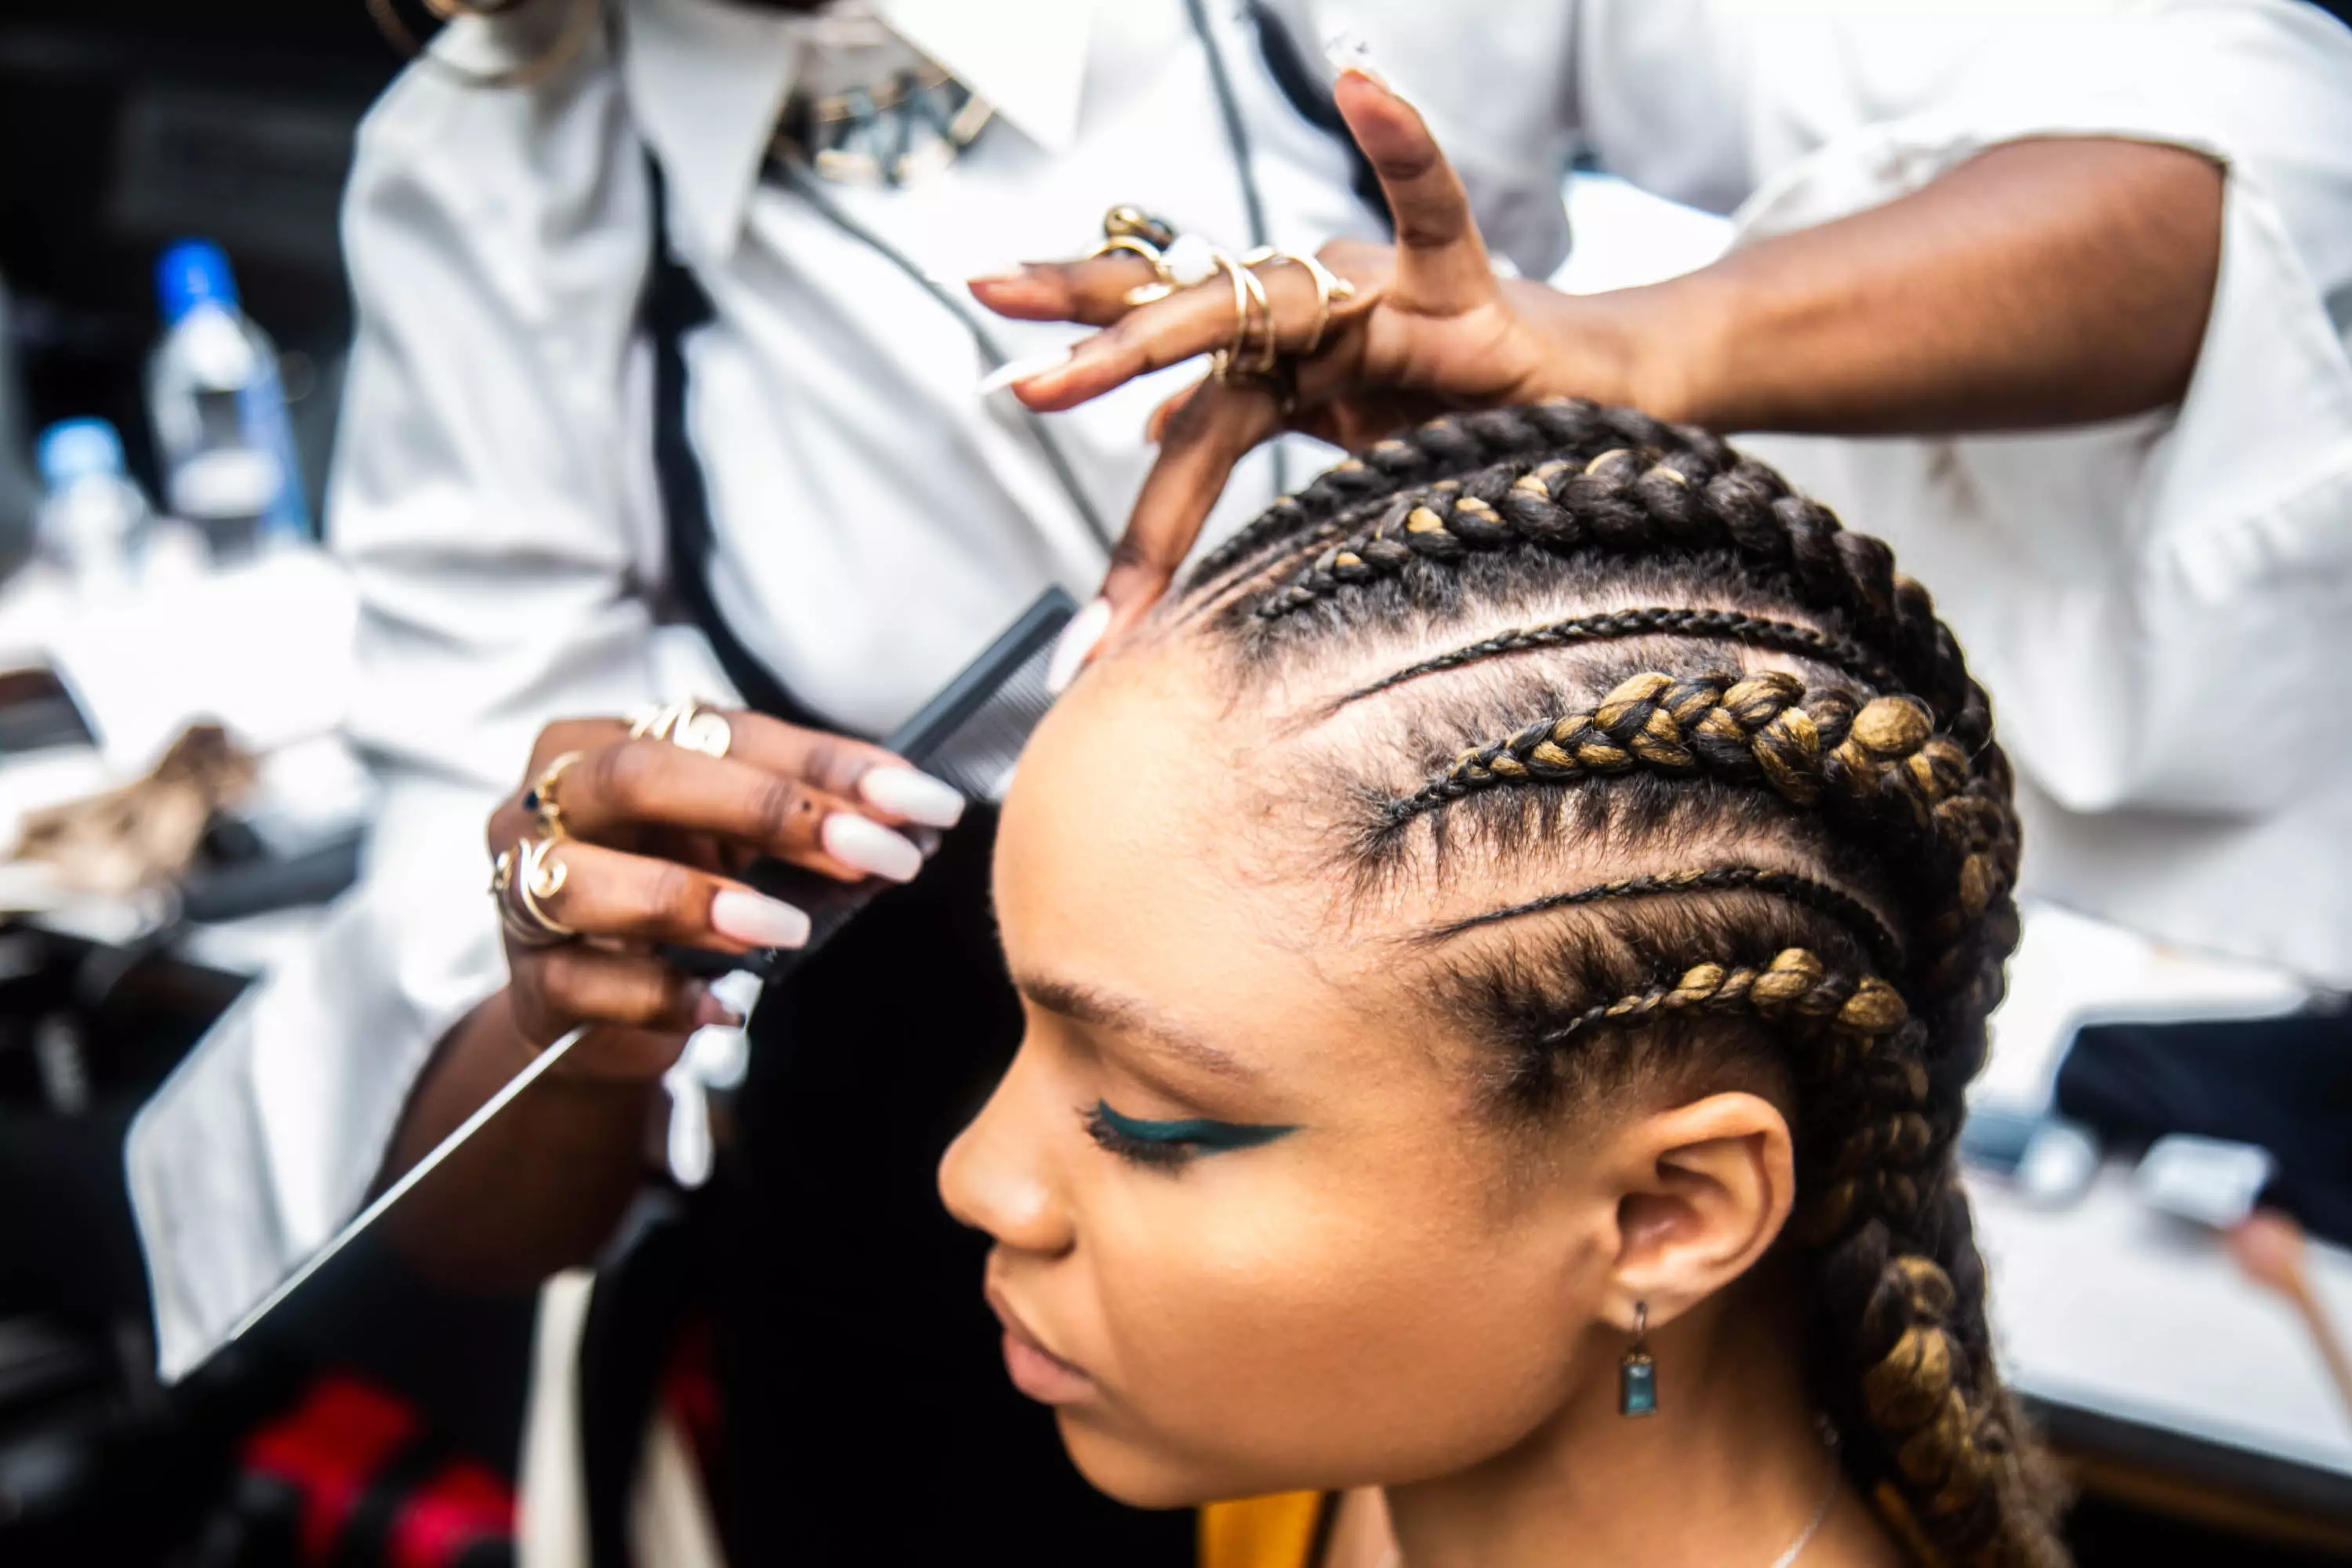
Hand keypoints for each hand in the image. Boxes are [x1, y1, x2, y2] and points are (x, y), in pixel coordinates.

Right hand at [484, 710, 964, 1080]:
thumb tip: (913, 822)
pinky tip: (722, 1010)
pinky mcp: (530, 984)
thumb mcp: (742, 841)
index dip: (821, 762)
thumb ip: (809, 821)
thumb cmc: (677, 887)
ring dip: (696, 900)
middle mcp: (550, 800)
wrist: (602, 1006)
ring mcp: (522, 890)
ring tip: (789, 929)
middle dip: (767, 809)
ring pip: (589, 879)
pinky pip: (585, 985)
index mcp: (608, 739)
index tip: (914, 799)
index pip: (720, 730)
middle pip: (641, 776)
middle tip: (871, 853)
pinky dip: (661, 997)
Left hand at [969, 67, 1671, 649]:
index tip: (1004, 386)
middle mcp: (1309, 307)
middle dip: (1096, 353)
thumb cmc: (1459, 414)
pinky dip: (1402, 139)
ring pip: (1267, 303)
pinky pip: (1432, 200)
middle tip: (1017, 386)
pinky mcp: (1463, 282)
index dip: (1087, 365)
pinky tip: (1364, 82)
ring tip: (1082, 362)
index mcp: (1276, 351)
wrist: (1583, 402)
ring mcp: (1378, 292)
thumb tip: (1152, 434)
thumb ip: (1249, 430)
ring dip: (1169, 332)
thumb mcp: (1339, 432)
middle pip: (1186, 323)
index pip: (1162, 356)